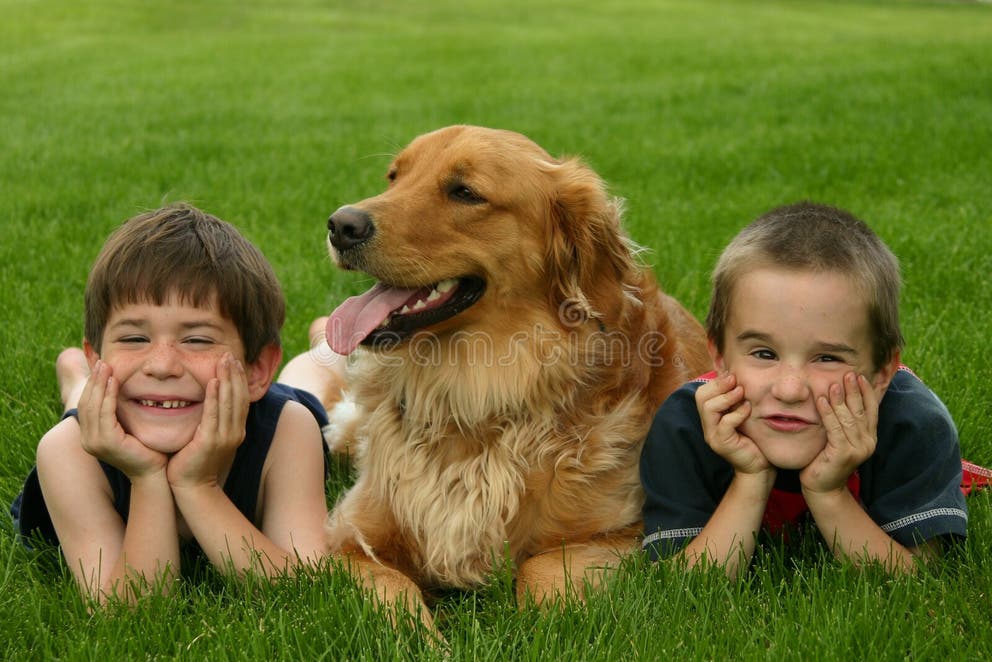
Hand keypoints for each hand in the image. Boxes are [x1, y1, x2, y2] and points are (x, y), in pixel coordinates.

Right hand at [77, 360, 167, 477]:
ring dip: (100, 384)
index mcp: (90, 436)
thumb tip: (121, 389)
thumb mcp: (129, 427)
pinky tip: (115, 381)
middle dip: (94, 380)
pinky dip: (109, 395)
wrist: (154, 472)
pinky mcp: (107, 442)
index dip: (92, 385)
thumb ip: (120, 412)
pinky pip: (106, 413)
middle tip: (101, 361)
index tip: (100, 366)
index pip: (86, 405)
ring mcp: (95, 442)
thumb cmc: (147, 449)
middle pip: (86, 403)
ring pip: (93, 406)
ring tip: (107, 366)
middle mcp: (88, 440)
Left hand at [167, 354, 249, 488]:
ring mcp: (225, 437)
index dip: (239, 379)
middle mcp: (236, 431)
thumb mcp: (208, 437)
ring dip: (227, 379)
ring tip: (224, 361)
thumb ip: (211, 419)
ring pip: (229, 402)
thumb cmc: (195, 461)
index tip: (234, 361)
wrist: (191, 487)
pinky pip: (214, 414)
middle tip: (230, 354)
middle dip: (235, 374)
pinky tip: (213, 382)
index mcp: (236, 429)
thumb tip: (208, 400)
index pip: (241, 399)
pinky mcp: (211, 441)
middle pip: (238, 397)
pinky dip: (214, 397)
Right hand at [696, 373, 770, 475]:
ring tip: (741, 393)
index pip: (702, 392)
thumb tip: (738, 376)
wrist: (759, 466)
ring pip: (709, 408)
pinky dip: (737, 413)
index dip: (716, 381)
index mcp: (710, 417)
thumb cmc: (754, 438)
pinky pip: (725, 423)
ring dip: (727, 397)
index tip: (733, 376)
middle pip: (701, 397)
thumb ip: (737, 400)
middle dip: (719, 385)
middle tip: (735, 381)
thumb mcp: (744, 414)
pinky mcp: (722, 444)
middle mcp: (708, 425)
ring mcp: (713, 435)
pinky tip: (748, 409)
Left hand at [802, 372, 878, 493]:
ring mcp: (858, 449)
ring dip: (840, 400)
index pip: (872, 410)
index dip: (867, 392)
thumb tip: (839, 397)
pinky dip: (828, 413)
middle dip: (854, 391)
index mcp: (869, 437)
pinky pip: (835, 429)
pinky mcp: (844, 454)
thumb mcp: (838, 437)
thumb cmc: (825, 459)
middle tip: (848, 373)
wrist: (822, 487)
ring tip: (834, 384)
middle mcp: (868, 442)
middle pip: (861, 411)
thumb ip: (843, 421)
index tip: (860, 376)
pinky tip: (821, 400)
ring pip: (849, 419)